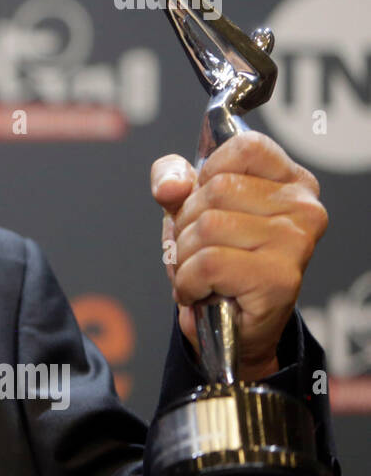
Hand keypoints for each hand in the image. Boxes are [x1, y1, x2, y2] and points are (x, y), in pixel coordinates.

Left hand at [150, 132, 327, 381]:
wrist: (229, 327)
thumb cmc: (216, 260)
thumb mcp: (187, 206)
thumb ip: (171, 178)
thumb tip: (171, 187)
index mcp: (291, 181)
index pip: (245, 147)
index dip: (208, 173)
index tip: (207, 201)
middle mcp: (304, 208)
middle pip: (216, 189)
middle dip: (187, 223)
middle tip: (200, 249)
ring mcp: (296, 243)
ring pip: (208, 227)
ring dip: (185, 256)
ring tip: (201, 272)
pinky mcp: (279, 278)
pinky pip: (208, 263)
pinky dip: (187, 281)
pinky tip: (199, 291)